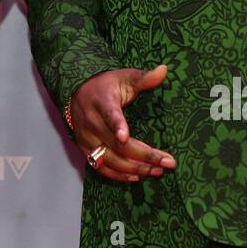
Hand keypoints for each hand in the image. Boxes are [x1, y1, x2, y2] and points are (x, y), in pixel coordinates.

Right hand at [70, 64, 175, 182]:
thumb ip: (144, 77)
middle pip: (116, 144)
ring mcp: (86, 138)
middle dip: (144, 155)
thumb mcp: (125, 77)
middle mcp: (91, 121)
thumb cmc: (107, 85)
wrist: (78, 91)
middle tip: (167, 162)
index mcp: (102, 101)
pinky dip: (118, 176)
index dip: (117, 126)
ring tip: (157, 171)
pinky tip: (136, 177)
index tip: (125, 136)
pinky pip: (100, 167)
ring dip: (134, 168)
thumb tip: (164, 70)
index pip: (109, 114)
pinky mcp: (85, 149)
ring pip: (110, 159)